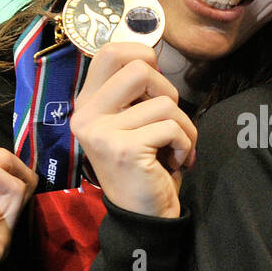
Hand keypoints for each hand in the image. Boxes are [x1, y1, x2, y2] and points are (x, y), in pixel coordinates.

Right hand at [69, 42, 196, 218]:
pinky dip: (185, 145)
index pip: (110, 53)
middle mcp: (86, 116)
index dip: (143, 55)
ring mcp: (102, 133)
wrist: (143, 217)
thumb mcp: (132, 122)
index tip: (155, 83)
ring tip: (173, 149)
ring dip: (184, 126)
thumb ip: (133, 93)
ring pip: (164, 102)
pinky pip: (173, 127)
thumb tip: (151, 57)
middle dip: (168, 91)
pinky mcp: (125, 149)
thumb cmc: (144, 166)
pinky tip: (173, 163)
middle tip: (168, 120)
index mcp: (87, 104)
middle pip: (139, 67)